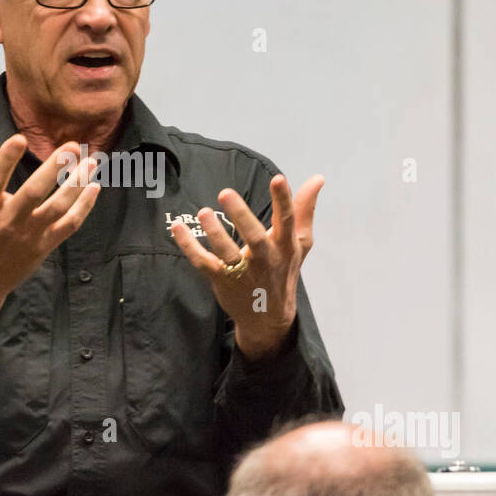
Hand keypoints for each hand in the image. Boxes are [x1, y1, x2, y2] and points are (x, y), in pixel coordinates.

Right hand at [0, 134, 100, 333]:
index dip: (6, 159)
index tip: (20, 138)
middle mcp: (8, 221)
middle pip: (34, 192)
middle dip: (54, 168)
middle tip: (71, 146)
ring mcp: (29, 235)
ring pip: (58, 208)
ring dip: (77, 184)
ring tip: (91, 161)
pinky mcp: (44, 246)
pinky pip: (69, 225)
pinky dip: (84, 208)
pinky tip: (94, 187)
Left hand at [168, 173, 323, 361]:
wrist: (269, 317)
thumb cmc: (283, 271)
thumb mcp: (299, 243)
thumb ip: (304, 209)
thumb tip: (317, 178)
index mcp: (285, 246)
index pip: (287, 220)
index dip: (284, 200)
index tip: (278, 179)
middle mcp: (265, 259)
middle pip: (254, 237)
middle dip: (241, 215)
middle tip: (225, 193)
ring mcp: (243, 272)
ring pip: (227, 253)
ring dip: (215, 233)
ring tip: (204, 212)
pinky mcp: (222, 281)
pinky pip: (203, 263)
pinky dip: (189, 247)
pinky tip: (177, 228)